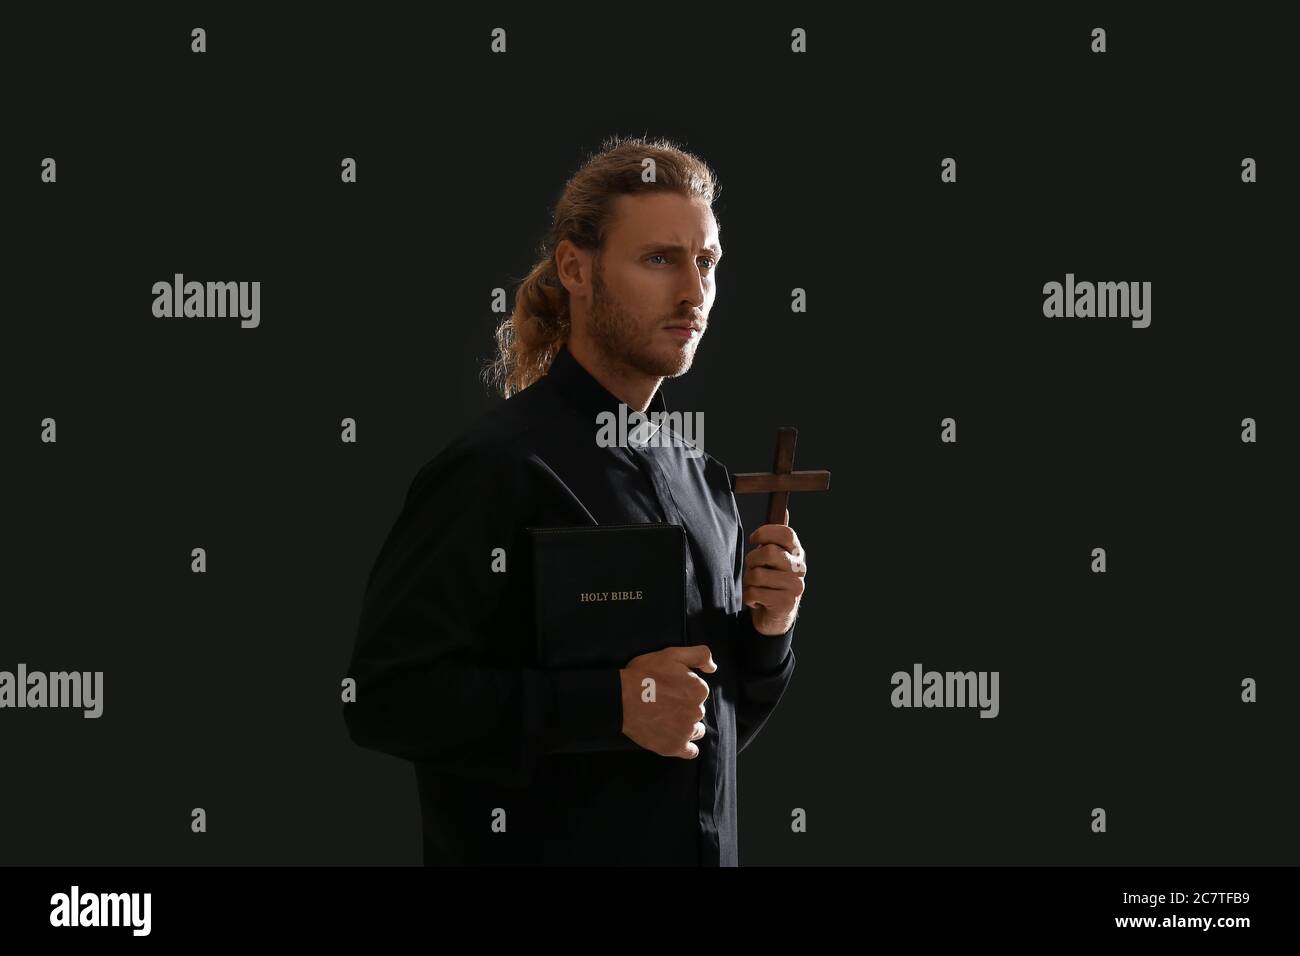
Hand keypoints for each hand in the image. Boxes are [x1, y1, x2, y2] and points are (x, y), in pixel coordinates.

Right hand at [619, 645, 715, 758]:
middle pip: (697, 711)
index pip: (699, 692)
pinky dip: (685, 746)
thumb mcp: (672, 654)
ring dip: (685, 727)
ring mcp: (686, 731)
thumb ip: (699, 655)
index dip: (684, 690)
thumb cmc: (643, 675)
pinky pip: (691, 751)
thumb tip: (713, 667)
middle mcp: (697, 711)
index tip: (670, 689)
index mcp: (699, 689)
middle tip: (664, 704)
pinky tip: (675, 738)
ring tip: (666, 720)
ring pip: (695, 730)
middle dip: (685, 708)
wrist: (619, 698)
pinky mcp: (674, 747)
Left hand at [743, 508, 805, 635]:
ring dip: (748, 581)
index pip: (786, 533)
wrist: (775, 618)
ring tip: (755, 586)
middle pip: (768, 552)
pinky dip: (749, 598)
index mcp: (798, 553)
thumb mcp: (774, 559)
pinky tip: (757, 600)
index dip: (765, 532)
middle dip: (752, 560)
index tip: (754, 540)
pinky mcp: (786, 603)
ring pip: (758, 574)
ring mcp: (795, 587)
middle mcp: (800, 569)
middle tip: (752, 568)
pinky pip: (755, 593)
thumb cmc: (771, 583)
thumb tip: (785, 510)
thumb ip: (777, 538)